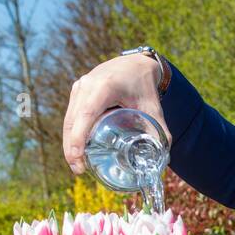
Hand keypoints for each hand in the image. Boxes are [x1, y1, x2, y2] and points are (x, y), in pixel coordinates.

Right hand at [62, 53, 170, 174]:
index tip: (78, 158)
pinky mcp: (78, 90)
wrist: (136, 64)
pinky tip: (76, 149)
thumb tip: (165, 159)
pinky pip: (71, 114)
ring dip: (69, 142)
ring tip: (77, 164)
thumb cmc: (145, 86)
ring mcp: (80, 86)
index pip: (86, 114)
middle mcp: (88, 85)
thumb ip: (161, 133)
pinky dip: (72, 132)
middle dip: (71, 147)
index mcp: (105, 86)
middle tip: (78, 169)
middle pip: (73, 120)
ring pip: (69, 118)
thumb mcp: (154, 109)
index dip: (78, 137)